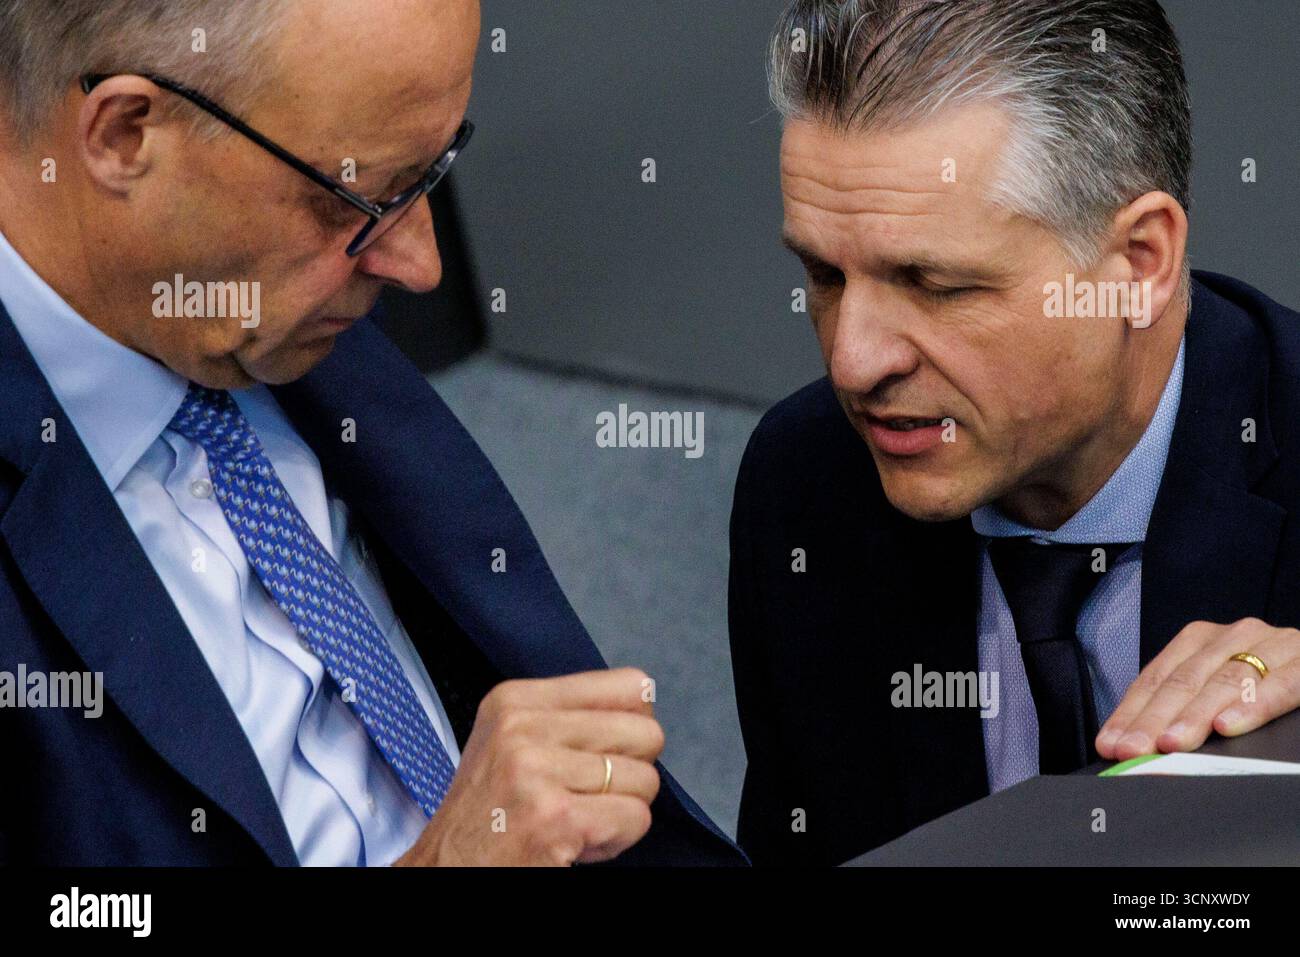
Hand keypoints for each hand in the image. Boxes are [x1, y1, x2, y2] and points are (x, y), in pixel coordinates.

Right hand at [394, 667, 662, 865]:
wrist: (445, 869)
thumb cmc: (486, 814)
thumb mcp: (510, 740)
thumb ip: (567, 717)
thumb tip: (643, 707)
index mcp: (514, 699)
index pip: (630, 685)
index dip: (635, 723)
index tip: (610, 751)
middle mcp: (522, 727)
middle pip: (646, 733)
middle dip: (633, 772)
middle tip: (592, 795)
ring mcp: (536, 771)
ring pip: (645, 780)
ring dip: (621, 812)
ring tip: (578, 820)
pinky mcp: (556, 817)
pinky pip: (634, 819)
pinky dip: (617, 840)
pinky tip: (578, 843)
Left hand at [1096, 617, 1299, 760]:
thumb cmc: (1266, 679)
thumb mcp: (1219, 684)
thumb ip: (1186, 705)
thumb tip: (1141, 743)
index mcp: (1202, 640)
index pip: (1155, 678)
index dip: (1130, 713)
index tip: (1110, 744)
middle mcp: (1233, 636)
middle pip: (1183, 681)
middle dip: (1153, 720)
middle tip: (1132, 750)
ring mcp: (1271, 645)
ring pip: (1224, 682)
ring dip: (1194, 716)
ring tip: (1171, 743)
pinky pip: (1280, 685)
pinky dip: (1252, 705)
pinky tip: (1228, 725)